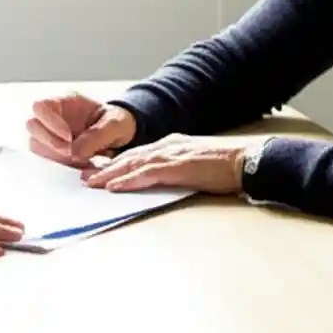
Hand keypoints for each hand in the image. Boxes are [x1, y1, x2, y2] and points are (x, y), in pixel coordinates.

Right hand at [26, 92, 136, 167]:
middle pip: (32, 125)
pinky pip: (44, 157)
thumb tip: (74, 152)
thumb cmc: (116, 121)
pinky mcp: (52, 148)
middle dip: (51, 143)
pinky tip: (77, 165)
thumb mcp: (114, 124)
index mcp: (65, 100)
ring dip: (54, 155)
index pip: (41, 105)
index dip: (49, 121)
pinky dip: (58, 164)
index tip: (69, 137)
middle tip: (72, 153)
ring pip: (35, 144)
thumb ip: (96, 135)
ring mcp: (50, 132)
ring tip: (79, 160)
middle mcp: (53, 115)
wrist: (118, 134)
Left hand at [82, 134, 260, 194]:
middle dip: (105, 168)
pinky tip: (114, 187)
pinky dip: (128, 180)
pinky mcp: (178, 167)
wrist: (249, 161)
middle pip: (129, 157)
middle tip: (84, 178)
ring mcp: (172, 155)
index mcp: (172, 145)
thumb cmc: (227, 166)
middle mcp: (168, 146)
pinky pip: (147, 174)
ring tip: (91, 184)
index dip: (116, 163)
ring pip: (132, 164)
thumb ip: (177, 168)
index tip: (98, 171)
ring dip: (109, 175)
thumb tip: (162, 179)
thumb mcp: (195, 164)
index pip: (137, 153)